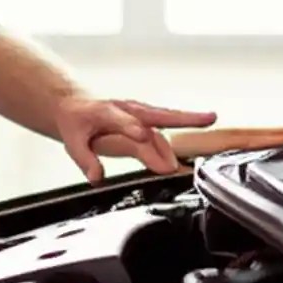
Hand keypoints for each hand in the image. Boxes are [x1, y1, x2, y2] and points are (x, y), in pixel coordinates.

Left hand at [54, 97, 216, 183]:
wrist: (76, 103)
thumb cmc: (76, 121)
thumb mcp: (72, 141)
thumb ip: (85, 160)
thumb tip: (97, 178)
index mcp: (106, 113)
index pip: (122, 121)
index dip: (133, 129)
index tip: (144, 136)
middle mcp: (127, 110)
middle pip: (155, 114)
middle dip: (180, 116)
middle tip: (205, 120)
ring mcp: (139, 113)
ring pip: (166, 117)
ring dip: (188, 119)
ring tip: (210, 122)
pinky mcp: (147, 117)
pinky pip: (167, 121)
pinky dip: (186, 122)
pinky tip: (204, 126)